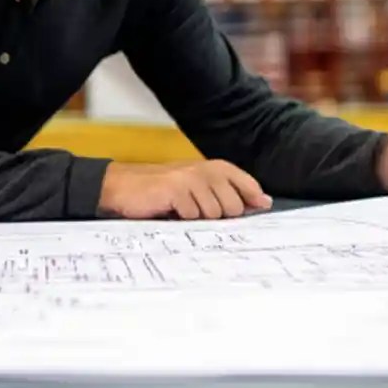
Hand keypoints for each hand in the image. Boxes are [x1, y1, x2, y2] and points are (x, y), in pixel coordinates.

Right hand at [98, 160, 272, 219]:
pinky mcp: (176, 189)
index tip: (251, 212)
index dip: (252, 201)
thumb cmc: (163, 192)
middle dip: (218, 216)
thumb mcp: (197, 189)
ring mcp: (191, 178)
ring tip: (182, 211)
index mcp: (214, 167)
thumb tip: (264, 202)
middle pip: (234, 206)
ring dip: (198, 219)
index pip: (248, 184)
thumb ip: (229, 193)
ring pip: (215, 214)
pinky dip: (182, 220)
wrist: (123, 187)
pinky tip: (170, 211)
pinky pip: (193, 216)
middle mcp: (205, 170)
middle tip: (197, 211)